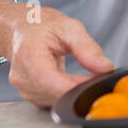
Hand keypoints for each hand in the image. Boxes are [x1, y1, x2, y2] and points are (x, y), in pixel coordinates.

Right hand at [0, 1, 115, 107]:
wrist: (22, 30)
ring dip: (74, 91)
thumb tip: (105, 67)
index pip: (51, 82)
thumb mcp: (69, 27)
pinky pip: (53, 101)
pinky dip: (66, 93)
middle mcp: (22, 77)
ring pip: (57, 101)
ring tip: (85, 74)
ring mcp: (24, 89)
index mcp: (28, 56)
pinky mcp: (30, 96)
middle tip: (98, 76)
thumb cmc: (41, 26)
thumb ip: (87, 48)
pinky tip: (73, 80)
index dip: (77, 86)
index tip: (98, 81)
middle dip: (81, 88)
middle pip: (56, 95)